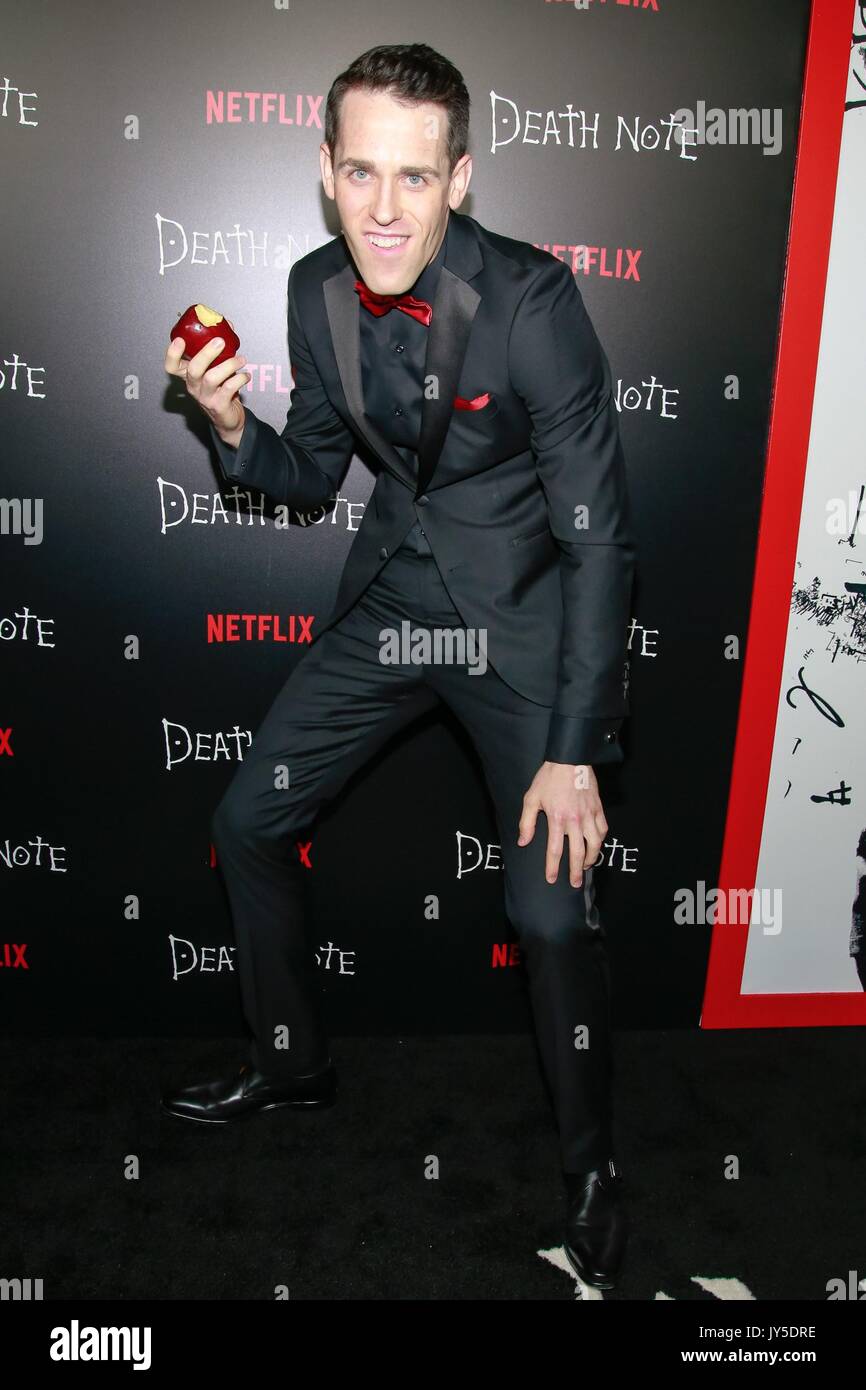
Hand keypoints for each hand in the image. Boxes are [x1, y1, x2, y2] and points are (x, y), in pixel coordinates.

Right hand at [164, 329, 248, 436]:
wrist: (227, 416)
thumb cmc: (220, 387)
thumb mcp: (216, 366)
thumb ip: (219, 346)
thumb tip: (226, 324)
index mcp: (188, 374)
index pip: (171, 366)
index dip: (172, 353)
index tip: (180, 339)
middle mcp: (193, 386)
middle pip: (193, 369)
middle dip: (206, 353)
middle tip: (220, 341)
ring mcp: (205, 397)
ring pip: (211, 378)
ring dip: (229, 365)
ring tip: (241, 359)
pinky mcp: (218, 406)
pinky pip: (228, 389)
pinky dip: (239, 379)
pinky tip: (245, 375)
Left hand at [517, 761, 607, 886]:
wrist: (570, 759)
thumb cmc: (548, 778)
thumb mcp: (531, 798)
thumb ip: (527, 822)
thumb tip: (523, 842)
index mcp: (557, 818)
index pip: (555, 849)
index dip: (553, 867)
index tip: (552, 879)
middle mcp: (575, 820)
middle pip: (578, 852)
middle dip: (576, 870)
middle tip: (576, 883)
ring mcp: (589, 814)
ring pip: (594, 843)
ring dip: (591, 858)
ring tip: (586, 866)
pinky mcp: (598, 808)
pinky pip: (603, 829)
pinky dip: (601, 840)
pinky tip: (596, 845)